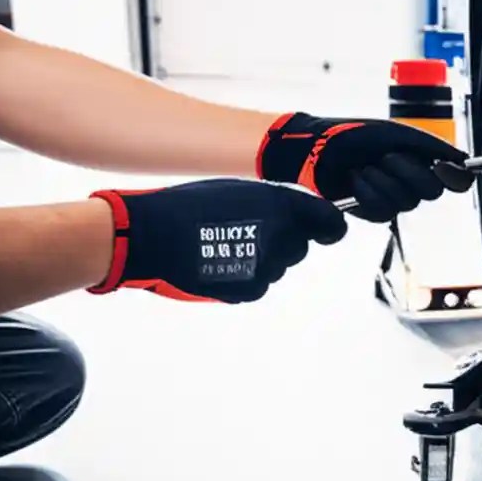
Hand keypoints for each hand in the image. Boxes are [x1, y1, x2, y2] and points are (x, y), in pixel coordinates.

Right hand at [87, 179, 346, 302]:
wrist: (151, 236)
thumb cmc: (190, 206)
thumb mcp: (240, 190)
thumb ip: (275, 204)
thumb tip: (296, 217)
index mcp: (282, 207)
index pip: (330, 223)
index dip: (328, 227)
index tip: (325, 230)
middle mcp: (281, 238)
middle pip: (299, 247)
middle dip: (283, 241)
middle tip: (248, 232)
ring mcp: (265, 267)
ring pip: (276, 267)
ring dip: (260, 260)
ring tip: (223, 246)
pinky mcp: (247, 290)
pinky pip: (256, 285)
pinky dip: (243, 277)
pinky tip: (217, 264)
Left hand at [256, 113, 468, 221]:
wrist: (317, 150)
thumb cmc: (354, 135)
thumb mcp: (394, 134)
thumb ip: (430, 146)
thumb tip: (464, 158)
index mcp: (423, 159)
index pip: (456, 177)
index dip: (456, 176)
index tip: (444, 168)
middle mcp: (413, 181)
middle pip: (433, 192)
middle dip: (409, 172)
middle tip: (387, 157)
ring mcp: (395, 198)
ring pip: (407, 202)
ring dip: (383, 181)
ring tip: (363, 167)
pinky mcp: (375, 213)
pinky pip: (385, 211)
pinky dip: (368, 193)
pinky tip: (355, 180)